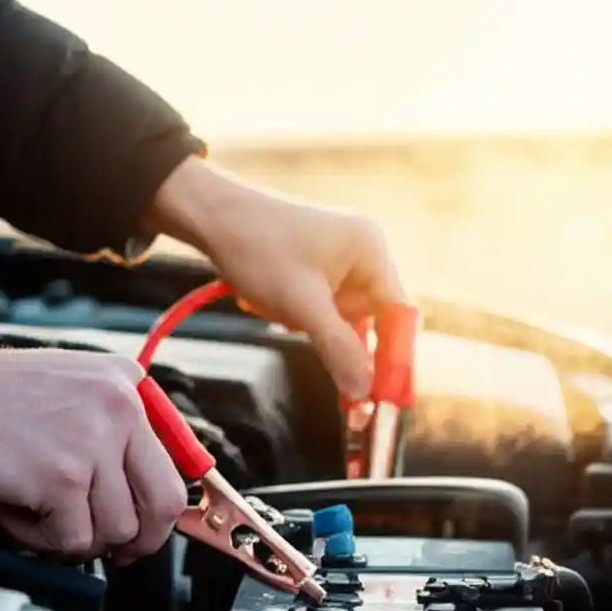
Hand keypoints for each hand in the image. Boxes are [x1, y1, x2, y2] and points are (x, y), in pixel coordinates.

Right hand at [0, 340, 186, 562]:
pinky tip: (16, 510)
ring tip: (36, 512)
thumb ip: (110, 428)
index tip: (147, 526)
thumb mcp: (67, 390)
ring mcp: (94, 441)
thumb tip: (140, 492)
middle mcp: (120, 407)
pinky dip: (41, 539)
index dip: (160, 508)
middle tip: (111, 549)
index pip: (175, 461)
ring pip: (116, 530)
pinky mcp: (64, 477)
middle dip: (139, 540)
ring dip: (74, 536)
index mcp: (126, 383)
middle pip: (164, 503)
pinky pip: (73, 540)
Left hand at [146, 156, 407, 399]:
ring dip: (313, 324)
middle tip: (312, 345)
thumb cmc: (258, 250)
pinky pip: (324, 304)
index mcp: (373, 249)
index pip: (399, 314)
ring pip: (342, 314)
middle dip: (339, 336)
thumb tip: (365, 392)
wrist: (212, 216)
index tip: (382, 394)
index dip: (393, 355)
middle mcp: (365, 249)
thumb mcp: (302, 307)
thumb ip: (340, 350)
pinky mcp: (319, 262)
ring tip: (280, 308)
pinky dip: (303, 314)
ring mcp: (342, 254)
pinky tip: (274, 304)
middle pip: (371, 317)